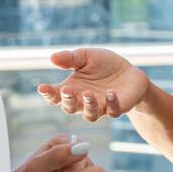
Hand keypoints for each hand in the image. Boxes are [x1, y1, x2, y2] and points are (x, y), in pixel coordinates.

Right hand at [37, 48, 151, 121]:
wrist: (130, 72)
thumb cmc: (104, 65)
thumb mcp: (86, 56)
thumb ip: (70, 58)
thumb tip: (52, 58)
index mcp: (72, 89)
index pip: (56, 96)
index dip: (48, 94)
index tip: (42, 87)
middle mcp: (83, 102)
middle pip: (70, 108)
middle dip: (68, 100)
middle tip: (67, 90)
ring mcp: (100, 107)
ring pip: (90, 115)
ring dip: (88, 105)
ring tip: (89, 93)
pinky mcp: (117, 108)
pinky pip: (113, 111)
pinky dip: (111, 103)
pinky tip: (111, 93)